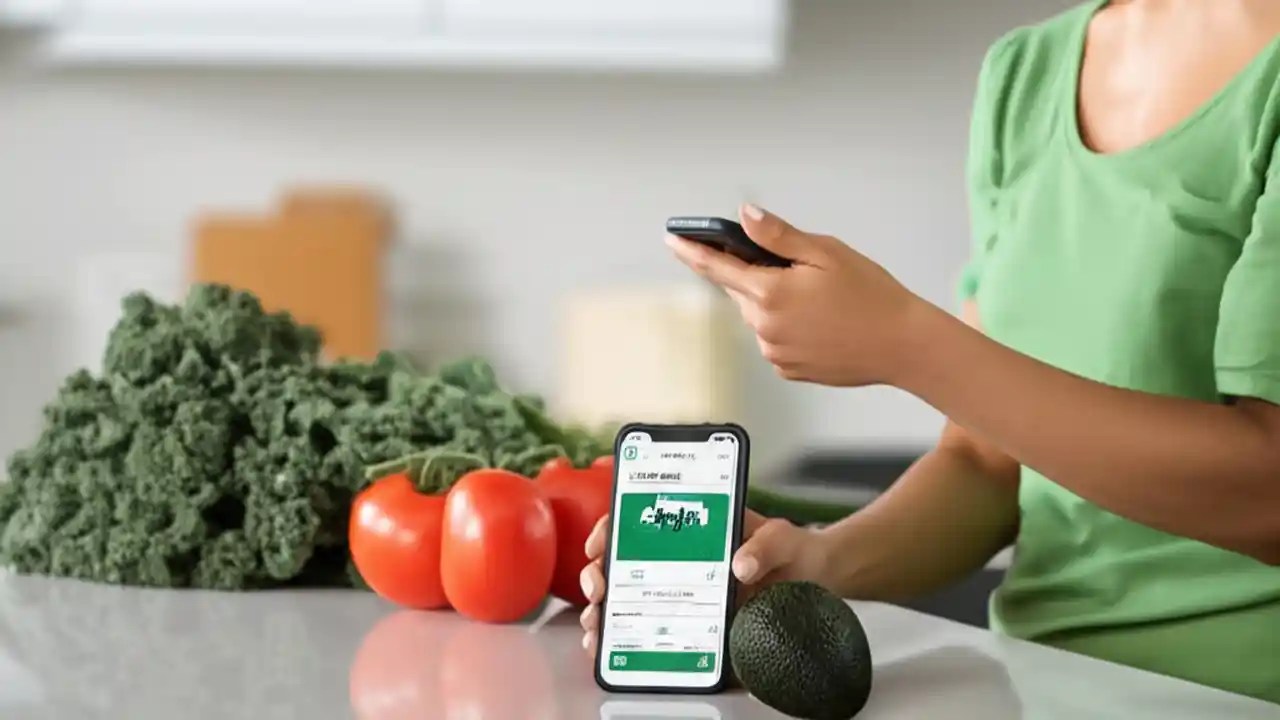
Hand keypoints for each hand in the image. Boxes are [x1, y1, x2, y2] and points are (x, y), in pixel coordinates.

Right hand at [578, 511, 829, 656]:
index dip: (611, 529)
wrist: (814, 583)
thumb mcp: (783, 536)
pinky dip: (626, 641)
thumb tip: (741, 566)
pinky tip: (613, 649)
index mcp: (691, 530)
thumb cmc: (793, 551)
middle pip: (622, 564)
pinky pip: (652, 633)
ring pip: (627, 600)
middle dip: (598, 575)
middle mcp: (677, 561)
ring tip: (597, 626)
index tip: (601, 544)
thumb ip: (766, 544)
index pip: (638, 522)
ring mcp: (681, 594)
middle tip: (600, 589)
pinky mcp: (692, 626)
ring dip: (603, 613)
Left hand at [667, 203, 924, 386]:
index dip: (692, 251)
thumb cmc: (871, 296)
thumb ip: (778, 236)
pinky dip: (786, 326)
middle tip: (794, 268)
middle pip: (740, 292)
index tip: (672, 238)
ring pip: (758, 316)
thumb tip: (744, 216)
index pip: (717, 268)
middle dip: (755, 275)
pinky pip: (774, 340)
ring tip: (818, 298)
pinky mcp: (788, 369)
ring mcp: (774, 352)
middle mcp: (765, 327)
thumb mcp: (825, 252)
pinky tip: (819, 321)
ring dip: (773, 302)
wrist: (902, 345)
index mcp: (770, 293)